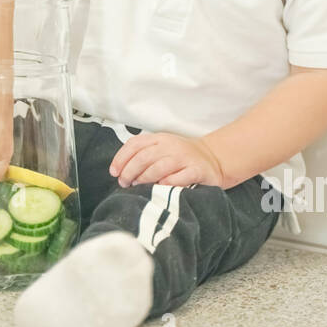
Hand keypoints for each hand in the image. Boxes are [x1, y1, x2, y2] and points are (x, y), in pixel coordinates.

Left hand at [109, 132, 224, 187]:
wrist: (212, 159)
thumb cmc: (180, 157)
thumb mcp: (161, 149)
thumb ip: (143, 155)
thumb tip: (119, 171)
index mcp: (159, 139)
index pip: (135, 144)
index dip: (121, 158)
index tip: (114, 172)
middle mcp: (171, 146)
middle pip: (144, 157)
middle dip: (130, 171)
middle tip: (124, 183)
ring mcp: (185, 158)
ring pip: (159, 167)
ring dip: (145, 178)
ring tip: (138, 187)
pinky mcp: (197, 170)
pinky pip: (179, 178)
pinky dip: (167, 183)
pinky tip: (159, 188)